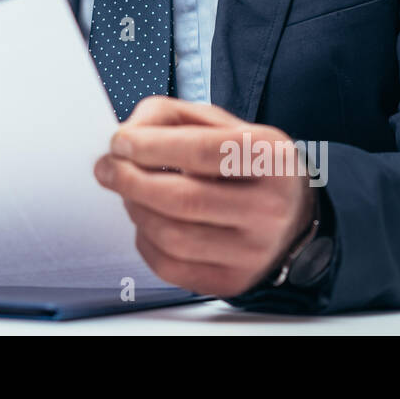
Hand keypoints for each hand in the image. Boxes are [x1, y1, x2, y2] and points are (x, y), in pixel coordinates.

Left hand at [93, 96, 316, 298]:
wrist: (292, 216)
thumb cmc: (248, 165)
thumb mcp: (222, 124)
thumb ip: (172, 117)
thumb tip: (128, 134)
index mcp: (270, 158)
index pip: (202, 152)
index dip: (152, 146)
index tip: (119, 142)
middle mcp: (269, 208)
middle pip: (183, 199)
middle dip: (130, 180)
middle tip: (107, 168)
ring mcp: (253, 251)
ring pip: (172, 236)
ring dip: (136, 209)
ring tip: (130, 192)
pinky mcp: (232, 281)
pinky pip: (170, 267)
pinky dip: (145, 241)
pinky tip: (148, 221)